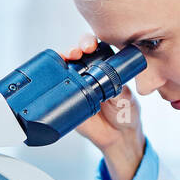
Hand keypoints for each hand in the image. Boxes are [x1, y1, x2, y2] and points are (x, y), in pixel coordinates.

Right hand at [58, 34, 145, 177]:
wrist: (117, 136)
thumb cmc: (125, 113)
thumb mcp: (125, 98)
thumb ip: (118, 89)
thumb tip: (109, 81)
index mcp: (104, 68)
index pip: (94, 49)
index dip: (89, 43)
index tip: (90, 46)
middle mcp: (88, 73)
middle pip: (76, 54)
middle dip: (74, 49)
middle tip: (77, 52)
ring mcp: (76, 85)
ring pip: (64, 68)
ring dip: (62, 60)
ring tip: (66, 59)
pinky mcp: (67, 100)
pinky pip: (57, 89)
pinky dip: (53, 82)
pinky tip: (53, 77)